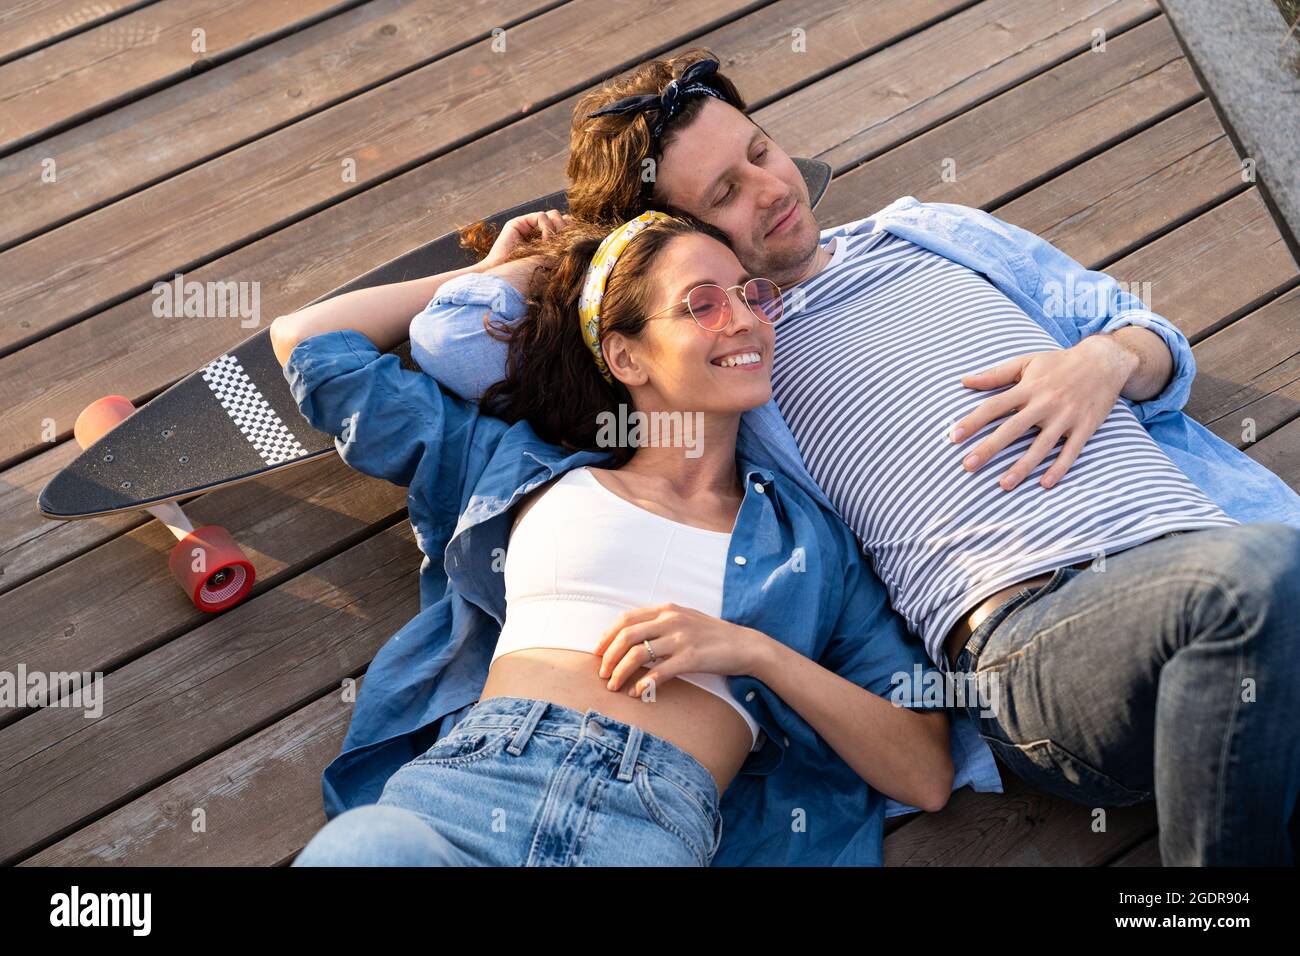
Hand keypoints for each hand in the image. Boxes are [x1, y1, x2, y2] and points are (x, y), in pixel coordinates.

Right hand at [477, 209, 570, 296]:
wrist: (508, 281)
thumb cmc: (533, 279)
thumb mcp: (556, 262)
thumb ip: (566, 246)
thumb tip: (577, 229)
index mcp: (550, 246)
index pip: (569, 228)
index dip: (574, 232)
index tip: (575, 245)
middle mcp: (538, 235)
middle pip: (563, 219)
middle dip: (566, 229)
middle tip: (563, 245)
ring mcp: (528, 229)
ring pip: (554, 215)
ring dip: (557, 228)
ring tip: (552, 245)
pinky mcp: (518, 224)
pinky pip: (541, 216)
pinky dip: (546, 226)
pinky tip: (544, 241)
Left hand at [593, 603, 768, 696]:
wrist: (745, 645)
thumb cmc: (712, 635)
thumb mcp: (684, 619)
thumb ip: (660, 623)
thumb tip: (631, 638)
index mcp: (666, 609)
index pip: (625, 619)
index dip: (606, 636)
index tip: (597, 653)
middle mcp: (671, 620)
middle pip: (626, 636)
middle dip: (608, 657)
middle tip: (602, 674)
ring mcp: (681, 638)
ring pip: (637, 655)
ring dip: (620, 673)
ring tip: (614, 686)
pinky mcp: (691, 658)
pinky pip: (659, 672)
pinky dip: (643, 684)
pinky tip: (637, 693)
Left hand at [951, 335, 1135, 489]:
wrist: (1104, 361)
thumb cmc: (1059, 363)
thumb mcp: (1026, 362)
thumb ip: (995, 374)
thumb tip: (964, 380)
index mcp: (1028, 388)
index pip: (994, 406)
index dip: (973, 421)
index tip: (953, 436)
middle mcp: (1045, 403)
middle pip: (1012, 429)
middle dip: (989, 448)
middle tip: (968, 466)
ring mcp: (1066, 417)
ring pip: (1041, 446)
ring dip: (1022, 466)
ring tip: (1003, 485)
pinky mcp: (1085, 427)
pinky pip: (1071, 452)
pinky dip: (1059, 468)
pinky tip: (1044, 484)